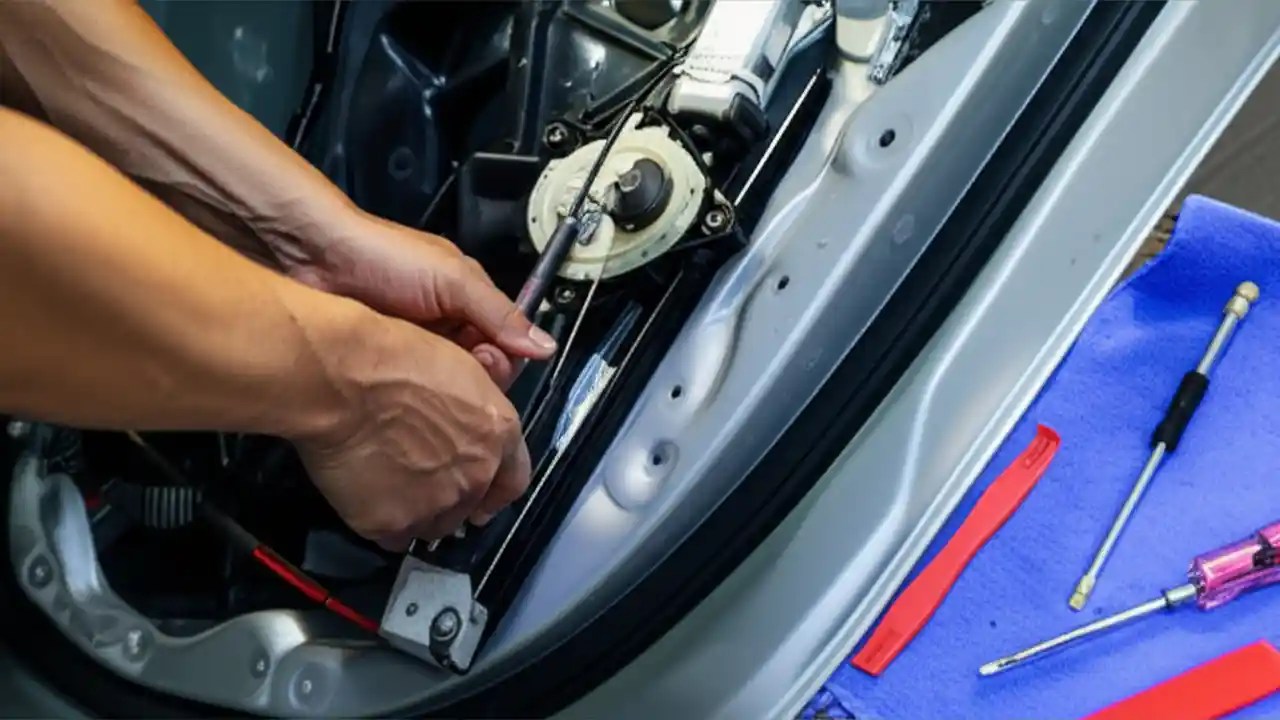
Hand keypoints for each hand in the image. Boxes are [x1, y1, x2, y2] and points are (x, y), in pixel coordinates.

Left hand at [278, 208, 555, 386]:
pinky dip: (414, 394)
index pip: (504, 344)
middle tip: (459, 371)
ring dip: (445, 388)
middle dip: (476, 376)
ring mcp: (412, 348)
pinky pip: (410, 388)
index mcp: (468, 302)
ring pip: (445, 384)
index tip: (488, 363)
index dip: (502, 360)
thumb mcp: (453, 280)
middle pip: (477, 369)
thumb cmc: (384, 256)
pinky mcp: (383, 365)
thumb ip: (500, 313)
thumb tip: (545, 348)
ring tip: (431, 385)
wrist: (312, 257)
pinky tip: (408, 397)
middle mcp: (444, 327)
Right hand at [294, 308, 529, 549]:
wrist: (339, 379)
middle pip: (472, 505)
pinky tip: (368, 498)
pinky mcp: (392, 524)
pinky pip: (395, 537)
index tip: (484, 497)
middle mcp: (475, 475)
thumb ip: (477, 411)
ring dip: (421, 513)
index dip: (496, 489)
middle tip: (421, 482)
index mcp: (498, 432)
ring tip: (392, 488)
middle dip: (453, 498)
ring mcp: (435, 504)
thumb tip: (476, 431)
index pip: (514, 479)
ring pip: (435, 526)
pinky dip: (384, 522)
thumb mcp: (458, 368)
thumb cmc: (394, 356)